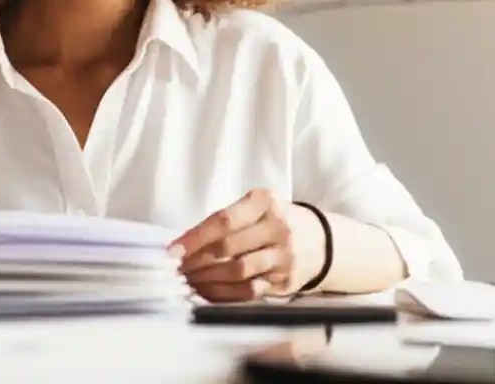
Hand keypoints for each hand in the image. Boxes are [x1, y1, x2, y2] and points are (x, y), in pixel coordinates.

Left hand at [169, 188, 326, 301]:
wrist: (320, 240)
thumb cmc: (276, 221)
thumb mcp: (257, 207)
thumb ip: (225, 221)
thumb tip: (184, 243)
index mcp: (264, 202)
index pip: (222, 221)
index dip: (194, 238)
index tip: (173, 250)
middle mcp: (277, 226)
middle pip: (226, 247)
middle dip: (196, 261)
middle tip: (177, 268)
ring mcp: (284, 254)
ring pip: (236, 271)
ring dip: (207, 279)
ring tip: (189, 280)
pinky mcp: (286, 279)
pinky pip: (249, 289)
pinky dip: (224, 293)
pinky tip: (209, 291)